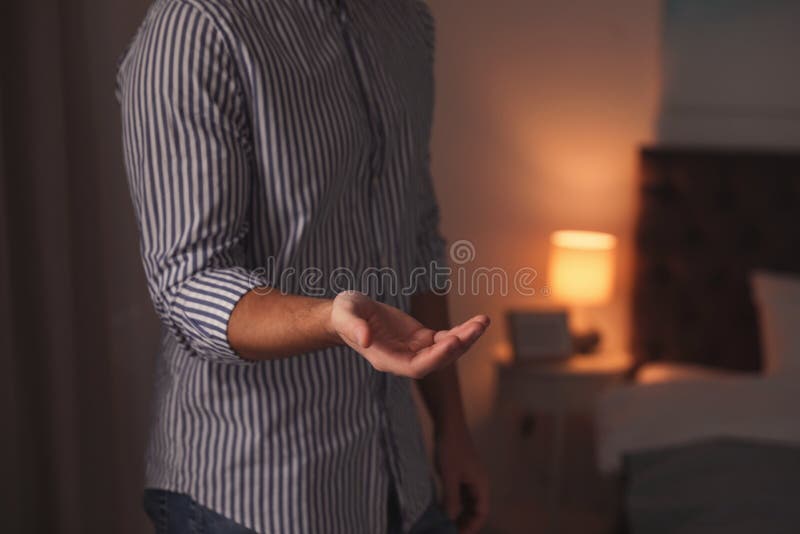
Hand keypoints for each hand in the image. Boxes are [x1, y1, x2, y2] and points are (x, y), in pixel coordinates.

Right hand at [329, 291, 488, 378]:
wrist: (348, 314)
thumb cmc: (344, 314)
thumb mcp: (346, 314)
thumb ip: (353, 327)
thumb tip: (365, 338)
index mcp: (386, 358)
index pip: (416, 366)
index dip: (435, 357)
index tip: (452, 341)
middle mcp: (404, 359)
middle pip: (437, 360)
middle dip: (459, 346)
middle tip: (478, 326)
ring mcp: (414, 350)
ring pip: (446, 350)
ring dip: (466, 338)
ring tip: (483, 321)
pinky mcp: (421, 338)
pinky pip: (446, 338)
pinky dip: (462, 331)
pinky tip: (476, 322)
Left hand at [436, 426, 488, 533]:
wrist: (447, 422)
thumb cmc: (451, 446)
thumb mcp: (449, 475)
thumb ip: (451, 498)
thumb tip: (451, 520)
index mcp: (481, 484)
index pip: (481, 513)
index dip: (471, 526)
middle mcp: (478, 483)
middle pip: (475, 510)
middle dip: (463, 522)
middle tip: (447, 530)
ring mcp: (469, 478)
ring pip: (466, 503)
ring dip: (457, 514)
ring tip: (442, 523)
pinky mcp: (459, 473)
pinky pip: (459, 494)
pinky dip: (451, 503)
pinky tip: (439, 508)